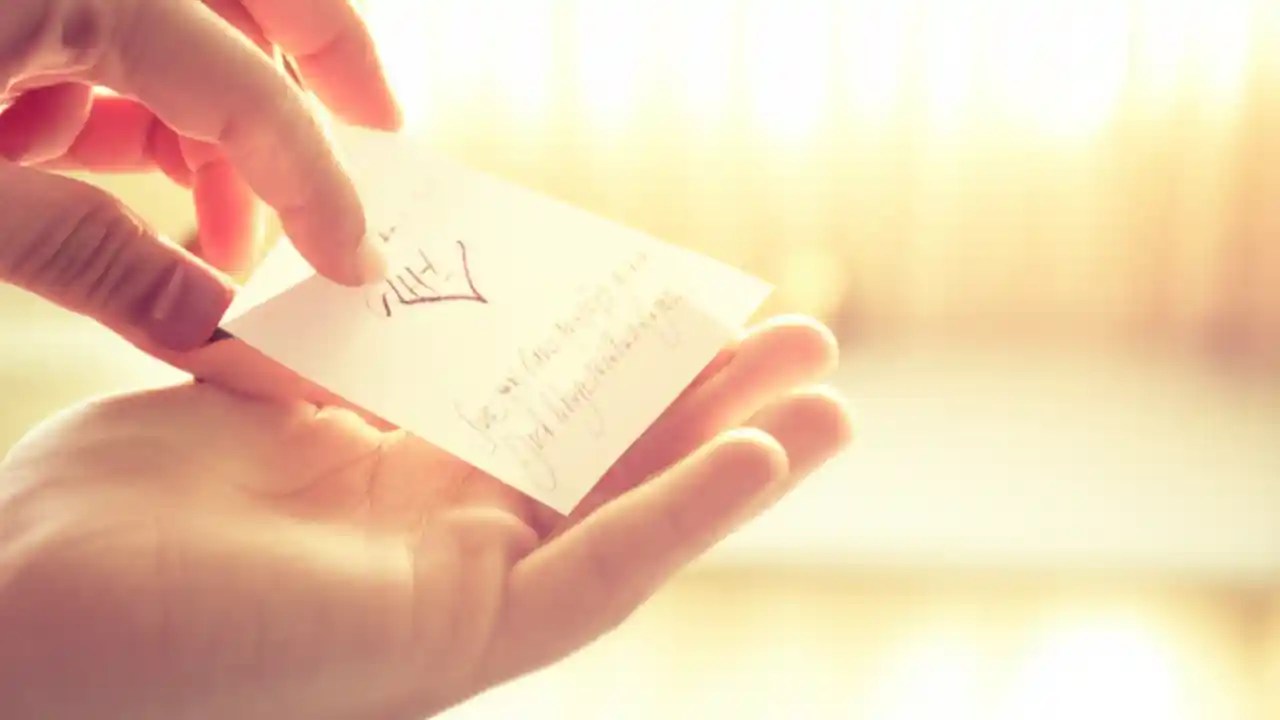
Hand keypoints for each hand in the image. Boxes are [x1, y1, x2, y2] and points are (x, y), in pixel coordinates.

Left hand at [0, 0, 397, 352]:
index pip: (250, 92)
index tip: (355, 264)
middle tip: (380, 135)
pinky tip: (146, 184)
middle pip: (256, 6)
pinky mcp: (19, 3)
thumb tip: (215, 329)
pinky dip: (142, 109)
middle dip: (324, 71)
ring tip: (227, 233)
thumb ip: (87, 255)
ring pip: (194, 27)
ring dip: (225, 119)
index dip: (316, 186)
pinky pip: (117, 39)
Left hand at [0, 317, 851, 719]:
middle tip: (804, 340)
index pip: (556, 418)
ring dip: (738, 463)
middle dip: (715, 404)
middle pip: (616, 467)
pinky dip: (683, 519)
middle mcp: (453, 543)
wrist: (26, 606)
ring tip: (834, 400)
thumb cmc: (120, 508)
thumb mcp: (265, 392)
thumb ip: (354, 358)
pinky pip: (597, 578)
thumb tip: (406, 284)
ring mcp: (465, 595)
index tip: (699, 298)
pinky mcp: (456, 639)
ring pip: (634, 524)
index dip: (638, 362)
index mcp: (410, 487)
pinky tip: (759, 457)